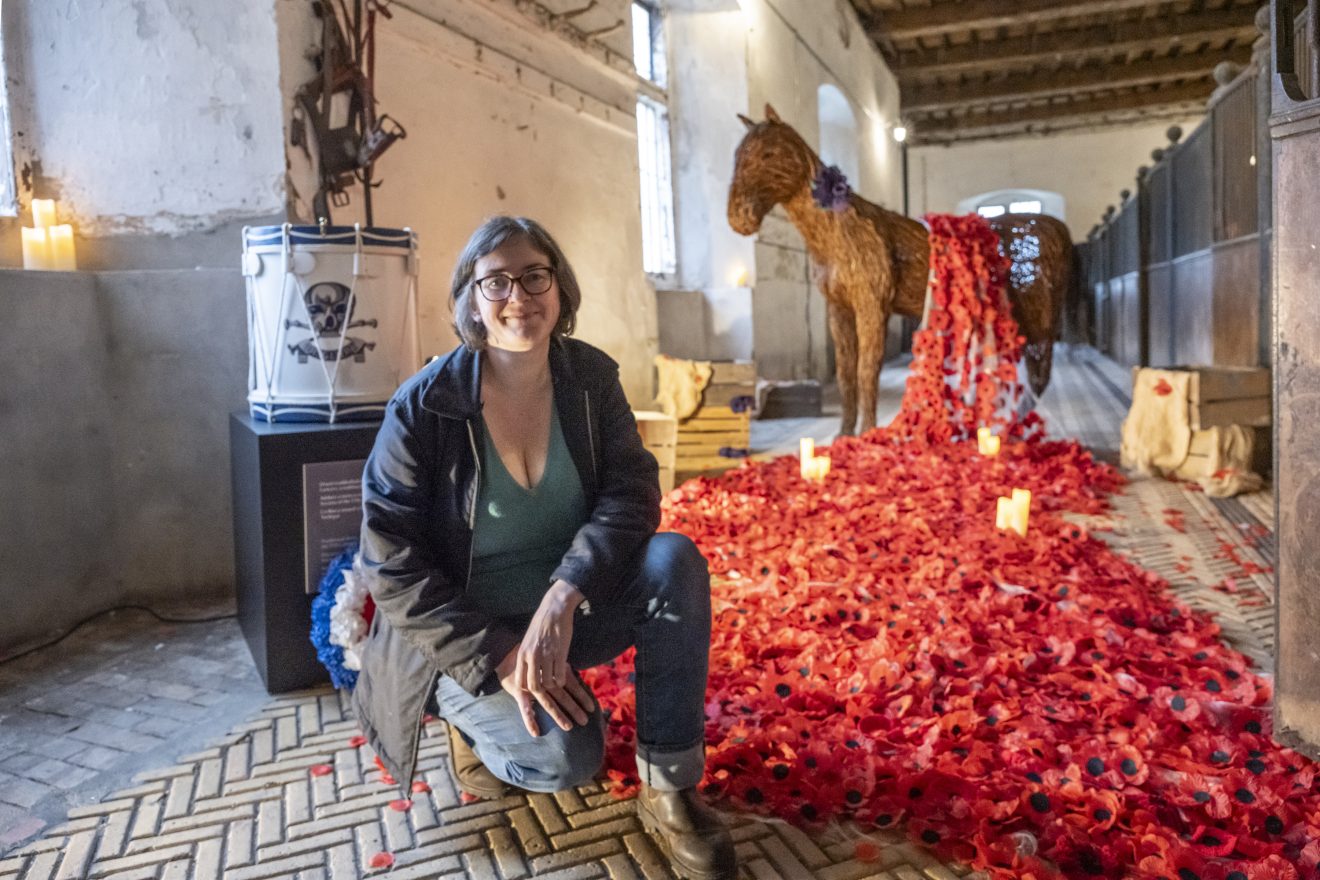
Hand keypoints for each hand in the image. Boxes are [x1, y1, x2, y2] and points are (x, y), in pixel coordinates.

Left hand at [496, 580, 595, 736]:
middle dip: (542, 697)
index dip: (526, 692)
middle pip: (534, 686)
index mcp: (523, 654)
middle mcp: (532, 657)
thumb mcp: (529, 640)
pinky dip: (561, 681)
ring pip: (548, 682)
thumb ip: (527, 656)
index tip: (532, 698)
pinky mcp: (559, 652)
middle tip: (549, 701)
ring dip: (554, 690)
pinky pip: (560, 674)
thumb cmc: (542, 624)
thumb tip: (528, 670)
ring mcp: (546, 655)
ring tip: (560, 694)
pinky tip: (564, 683)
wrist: (554, 609)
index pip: (521, 681)